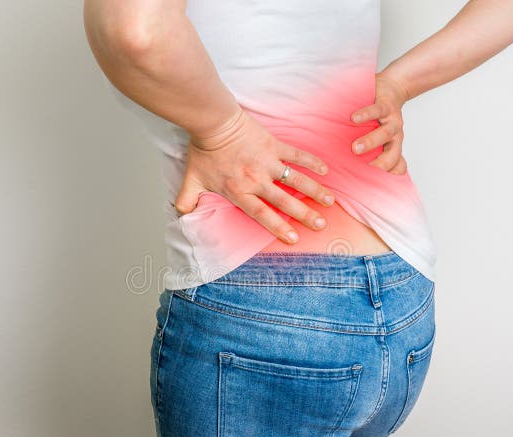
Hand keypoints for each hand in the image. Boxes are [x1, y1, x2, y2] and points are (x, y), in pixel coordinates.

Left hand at [175, 107, 334, 243]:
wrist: (213, 122)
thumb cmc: (203, 151)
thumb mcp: (191, 180)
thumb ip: (187, 201)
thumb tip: (182, 217)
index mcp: (240, 192)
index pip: (262, 215)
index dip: (279, 228)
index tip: (294, 238)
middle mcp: (257, 180)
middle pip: (285, 202)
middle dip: (304, 215)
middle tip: (320, 225)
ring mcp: (268, 162)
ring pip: (296, 180)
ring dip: (315, 191)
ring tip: (330, 201)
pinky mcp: (274, 146)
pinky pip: (297, 155)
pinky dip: (311, 162)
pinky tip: (325, 170)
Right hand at [349, 72, 408, 174]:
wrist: (392, 89)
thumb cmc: (379, 118)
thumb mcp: (377, 137)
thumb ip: (369, 153)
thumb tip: (347, 172)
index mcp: (393, 148)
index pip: (397, 168)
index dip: (388, 177)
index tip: (370, 185)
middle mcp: (395, 137)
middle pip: (392, 155)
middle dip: (379, 164)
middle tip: (362, 171)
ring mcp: (392, 120)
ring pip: (386, 133)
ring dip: (371, 141)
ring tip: (355, 148)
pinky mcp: (386, 105)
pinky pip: (377, 110)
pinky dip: (365, 115)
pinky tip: (354, 118)